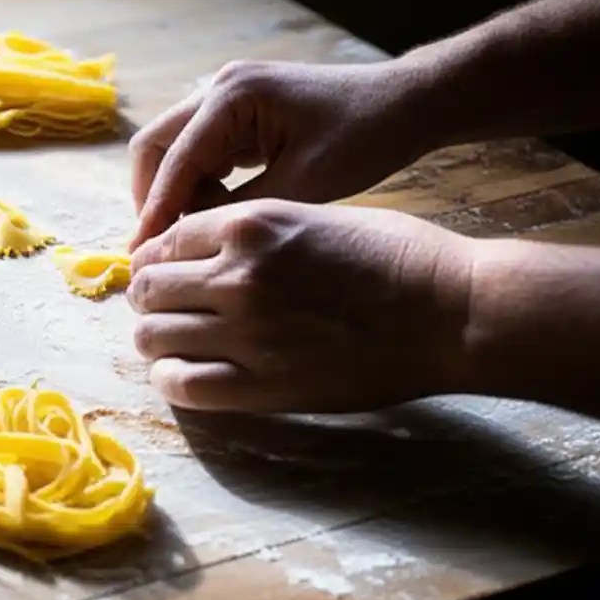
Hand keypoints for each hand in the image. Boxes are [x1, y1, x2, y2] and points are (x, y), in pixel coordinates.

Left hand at [127, 199, 473, 412]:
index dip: (156, 258)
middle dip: (148, 297)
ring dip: (153, 338)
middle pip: (148, 288)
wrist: (452, 310)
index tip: (162, 272)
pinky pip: (183, 384)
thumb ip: (252, 231)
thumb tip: (200, 251)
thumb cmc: (396, 256)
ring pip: (152, 336)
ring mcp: (246, 332)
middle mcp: (236, 275)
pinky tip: (178, 374)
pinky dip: (168, 378)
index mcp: (249, 225)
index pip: (164, 241)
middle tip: (163, 308)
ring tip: (169, 341)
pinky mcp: (264, 384)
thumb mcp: (313, 216)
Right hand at [128, 59, 437, 250]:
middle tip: (157, 247)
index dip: (157, 208)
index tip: (143, 252)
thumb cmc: (365, 137)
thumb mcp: (304, 183)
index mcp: (233, 94)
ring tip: (187, 238)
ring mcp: (228, 98)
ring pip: (175, 150)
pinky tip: (215, 216)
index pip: (176, 158)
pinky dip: (199, 184)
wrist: (406, 103)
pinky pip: (202, 152)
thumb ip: (241, 208)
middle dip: (152, 196)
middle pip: (156, 145)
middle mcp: (220, 87)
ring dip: (175, 192)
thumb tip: (189, 240)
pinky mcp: (241, 114)